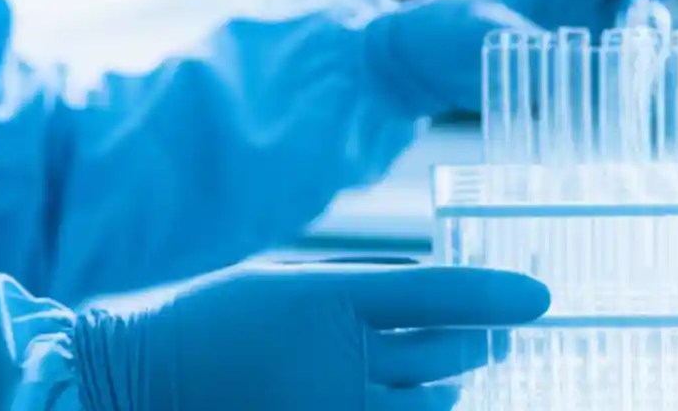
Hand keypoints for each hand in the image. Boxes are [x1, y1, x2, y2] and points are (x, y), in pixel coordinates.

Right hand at [74, 264, 550, 409]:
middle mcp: (338, 361)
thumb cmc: (213, 322)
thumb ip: (359, 286)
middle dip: (483, 341)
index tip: (542, 297)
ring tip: (440, 370)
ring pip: (436, 405)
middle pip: (451, 352)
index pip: (437, 292)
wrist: (135, 384)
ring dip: (449, 386)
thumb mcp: (283, 279)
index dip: (497, 293)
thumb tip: (434, 294)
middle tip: (494, 335)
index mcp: (327, 300)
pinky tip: (407, 400)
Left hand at [366, 0, 672, 114]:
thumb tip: (556, 62)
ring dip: (635, 74)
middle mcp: (581, 10)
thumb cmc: (447, 27)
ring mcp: (580, 47)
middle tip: (632, 55)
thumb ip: (518, 41)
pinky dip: (612, 107)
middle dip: (647, 30)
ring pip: (632, 55)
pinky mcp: (570, 85)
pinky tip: (603, 127)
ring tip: (620, 98)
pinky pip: (606, 93)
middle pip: (639, 10)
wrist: (420, 63)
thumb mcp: (477, 30)